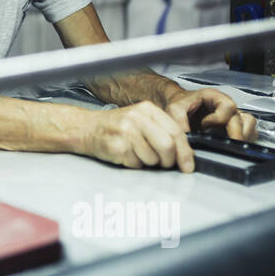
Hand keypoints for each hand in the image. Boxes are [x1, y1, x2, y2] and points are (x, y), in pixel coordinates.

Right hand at [81, 101, 195, 172]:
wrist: (86, 128)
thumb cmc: (116, 127)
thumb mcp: (141, 120)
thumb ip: (162, 131)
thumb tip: (184, 154)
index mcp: (147, 109)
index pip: (176, 132)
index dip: (185, 152)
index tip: (188, 165)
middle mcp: (137, 117)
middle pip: (167, 145)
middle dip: (169, 160)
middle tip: (164, 164)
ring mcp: (126, 131)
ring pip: (153, 158)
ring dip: (149, 163)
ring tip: (137, 154)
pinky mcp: (117, 146)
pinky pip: (137, 164)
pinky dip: (135, 165)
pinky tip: (126, 155)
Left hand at [164, 87, 257, 141]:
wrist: (179, 105)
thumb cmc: (180, 103)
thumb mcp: (174, 109)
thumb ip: (179, 121)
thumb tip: (187, 140)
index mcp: (215, 97)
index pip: (228, 107)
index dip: (218, 119)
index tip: (204, 125)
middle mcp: (227, 106)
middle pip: (243, 119)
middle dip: (235, 135)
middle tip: (225, 146)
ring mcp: (233, 116)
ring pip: (249, 125)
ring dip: (243, 137)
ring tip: (229, 146)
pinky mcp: (234, 127)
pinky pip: (248, 133)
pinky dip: (243, 140)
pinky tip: (230, 146)